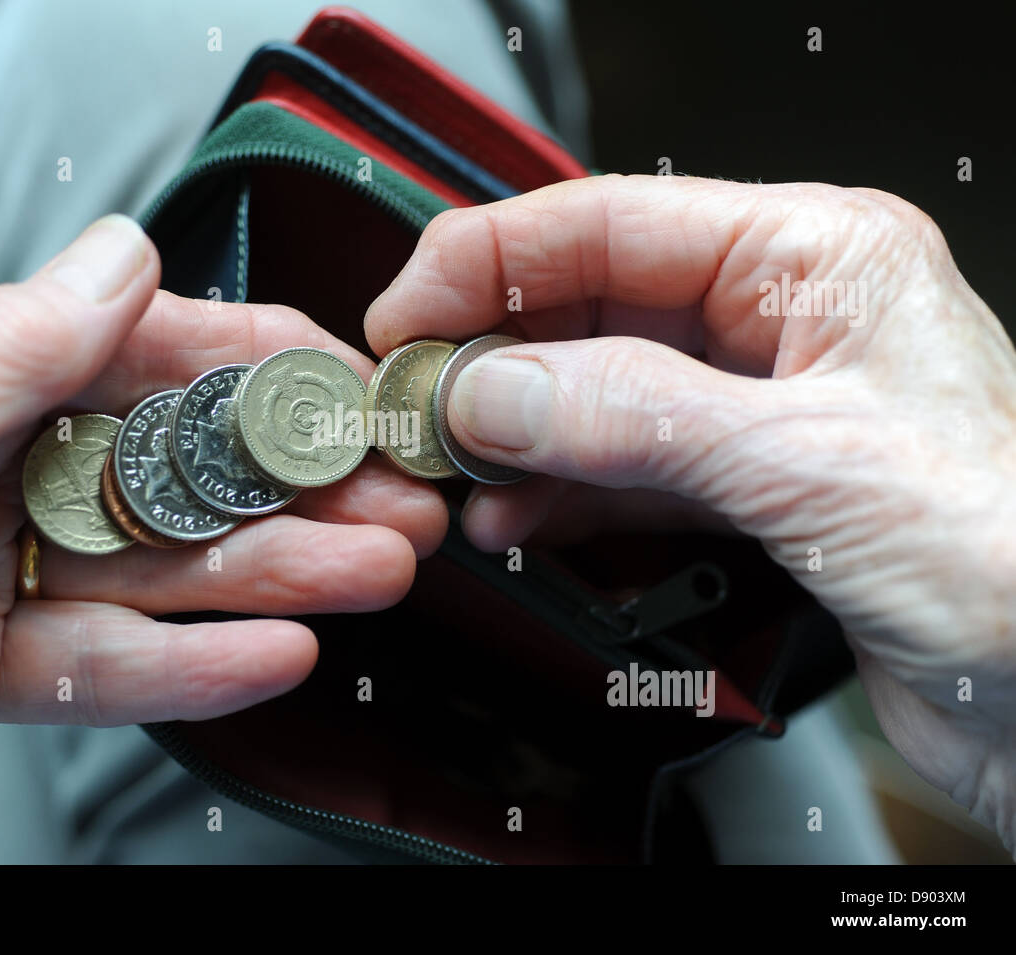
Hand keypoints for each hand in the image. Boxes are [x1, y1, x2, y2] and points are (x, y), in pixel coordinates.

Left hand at [0, 215, 446, 860]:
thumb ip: (9, 354)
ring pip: (147, 572)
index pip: (128, 351)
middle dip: (284, 487)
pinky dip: (187, 668)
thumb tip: (123, 258)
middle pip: (158, 470)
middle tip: (391, 505)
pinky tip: (268, 658)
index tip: (350, 390)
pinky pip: (99, 666)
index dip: (252, 368)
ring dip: (263, 578)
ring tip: (365, 577)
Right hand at [365, 175, 1015, 850]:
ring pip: (594, 394)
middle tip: (413, 408)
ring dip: (513, 434)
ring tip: (452, 472)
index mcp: (818, 258)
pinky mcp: (748, 494)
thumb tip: (489, 388)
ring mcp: (760, 411)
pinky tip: (513, 519)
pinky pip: (622, 474)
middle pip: (589, 306)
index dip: (487, 262)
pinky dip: (557, 498)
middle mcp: (785, 323)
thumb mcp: (808, 467)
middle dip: (491, 357)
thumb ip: (632, 417)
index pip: (609, 221)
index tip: (404, 318)